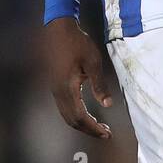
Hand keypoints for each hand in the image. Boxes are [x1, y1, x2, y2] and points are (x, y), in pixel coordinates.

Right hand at [45, 17, 113, 138]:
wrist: (58, 29)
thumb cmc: (77, 43)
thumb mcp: (93, 62)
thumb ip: (99, 85)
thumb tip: (108, 104)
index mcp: (67, 88)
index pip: (80, 117)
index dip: (93, 128)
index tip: (107, 133)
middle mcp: (58, 92)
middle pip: (72, 121)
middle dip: (89, 130)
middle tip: (106, 133)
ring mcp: (54, 90)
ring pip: (67, 116)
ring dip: (83, 124)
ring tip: (99, 126)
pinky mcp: (55, 86)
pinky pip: (64, 108)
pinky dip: (76, 116)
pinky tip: (88, 114)